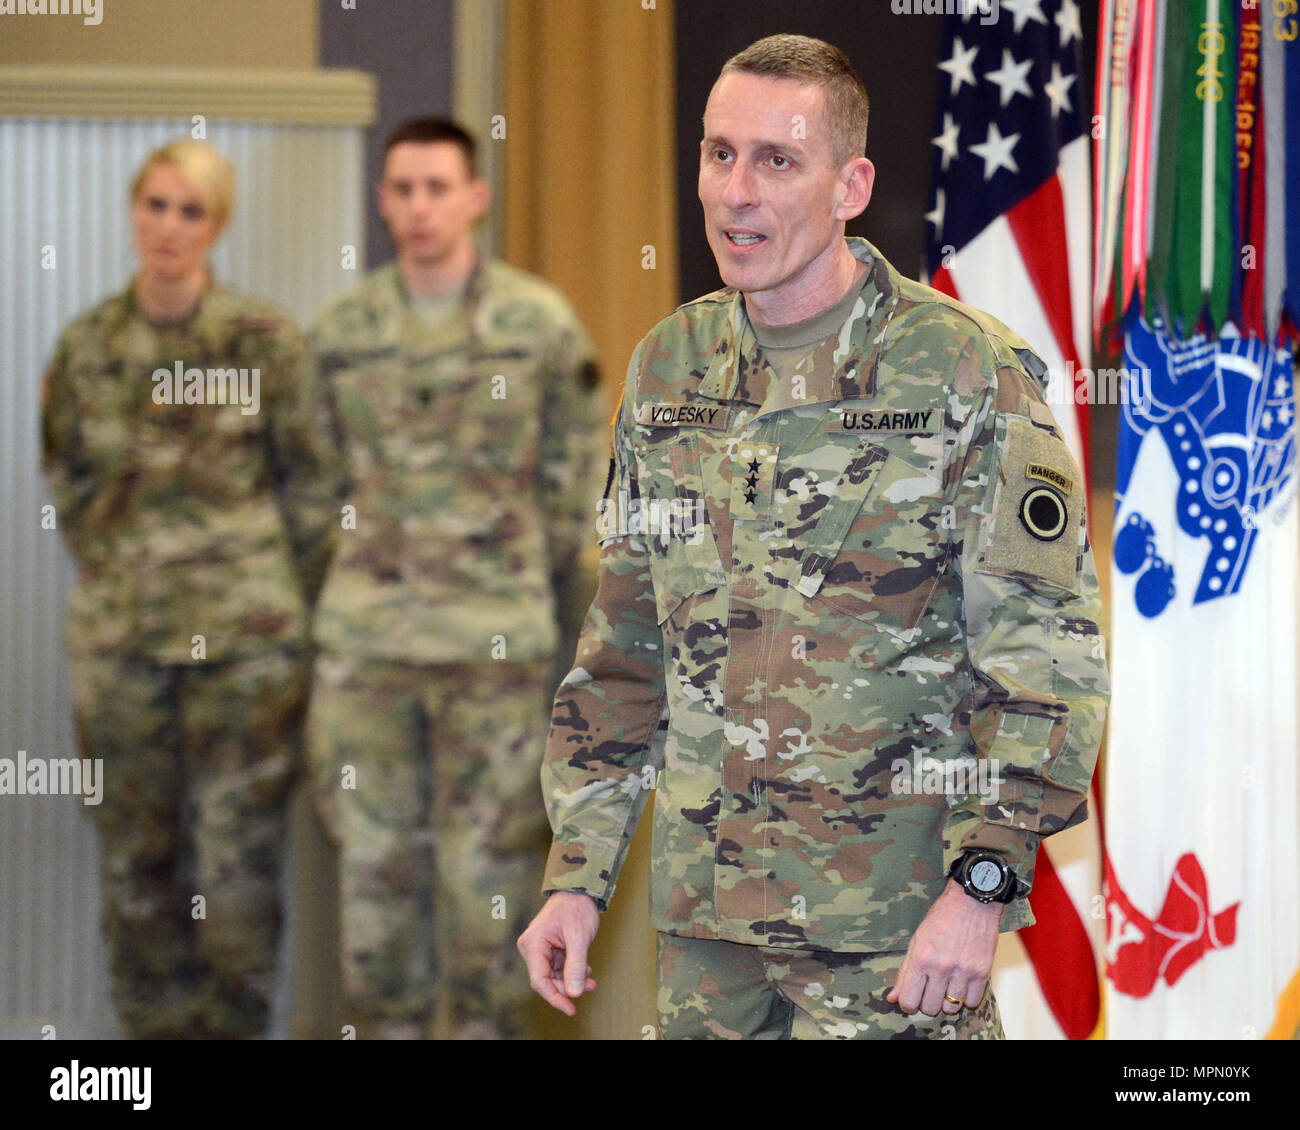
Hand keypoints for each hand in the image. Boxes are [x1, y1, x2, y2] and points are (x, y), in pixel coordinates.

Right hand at [517, 890, 600, 1016]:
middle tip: (590, 986)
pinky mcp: (549, 950)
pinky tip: (586, 971)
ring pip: (553, 976)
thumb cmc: (576, 908)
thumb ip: (576, 966)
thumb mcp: (579, 937)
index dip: (555, 997)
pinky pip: (558, 968)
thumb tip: (575, 992)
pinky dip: (572, 972)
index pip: (539, 980)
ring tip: (591, 980)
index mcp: (533, 944)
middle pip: (546, 980)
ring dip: (572, 981)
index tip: (571, 1009)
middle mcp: (532, 948)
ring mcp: (540, 949)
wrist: (579, 889)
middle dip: (568, 987)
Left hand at [886, 879, 1002, 1017]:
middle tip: (930, 990)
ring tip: (947, 986)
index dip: (908, 1005)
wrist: (971, 902)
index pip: (909, 1000)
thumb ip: (904, 972)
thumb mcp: (916, 941)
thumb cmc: (941, 918)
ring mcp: (963, 971)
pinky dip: (966, 998)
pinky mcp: (982, 972)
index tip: (911, 1000)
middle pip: (930, 1008)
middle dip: (926, 1003)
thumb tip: (892, 998)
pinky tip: (962, 985)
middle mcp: (942, 967)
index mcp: (921, 958)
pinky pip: (972, 1002)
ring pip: (951, 1008)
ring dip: (947, 1001)